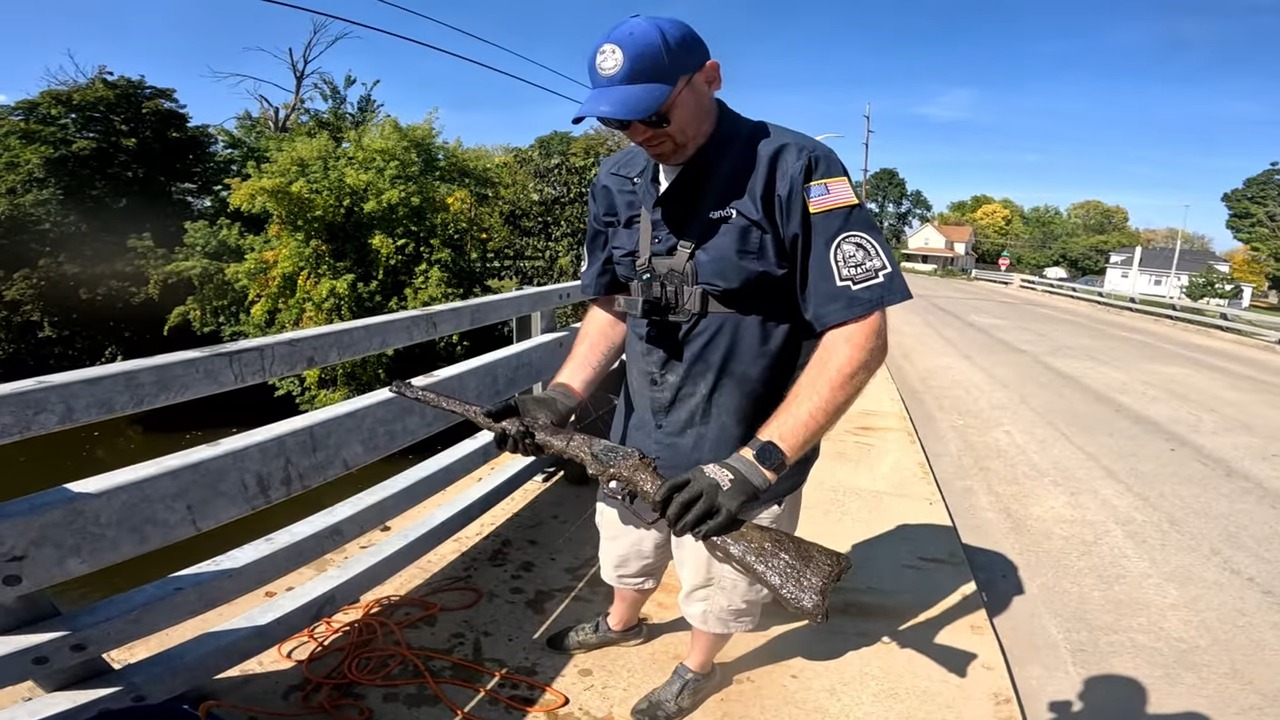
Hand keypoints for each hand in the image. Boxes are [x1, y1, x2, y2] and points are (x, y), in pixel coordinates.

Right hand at [483, 382, 580, 455]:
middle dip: (510, 439)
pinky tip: (530, 440)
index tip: (499, 430)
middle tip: (515, 427)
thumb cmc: (532, 404)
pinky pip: (535, 454)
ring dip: (521, 442)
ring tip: (523, 429)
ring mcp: (531, 446)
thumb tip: (483, 413)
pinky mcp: (544, 448)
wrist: (552, 402)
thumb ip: (499, 409)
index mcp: (510, 435)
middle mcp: (519, 443)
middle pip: (510, 449)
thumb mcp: (513, 405)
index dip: (498, 440)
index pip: (500, 444)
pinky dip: (531, 448)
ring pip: (522, 452)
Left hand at [653, 453, 770, 538]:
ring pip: (694, 516)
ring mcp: (717, 496)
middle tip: (670, 525)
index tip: (655, 509)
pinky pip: (713, 524)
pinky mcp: (729, 508)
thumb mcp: (702, 472)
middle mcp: (704, 484)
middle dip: (671, 517)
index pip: (670, 485)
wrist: (748, 471)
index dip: (659, 498)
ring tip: (679, 532)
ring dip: (683, 527)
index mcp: (695, 474)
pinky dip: (703, 531)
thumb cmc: (722, 474)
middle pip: (680, 503)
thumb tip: (669, 503)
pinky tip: (698, 534)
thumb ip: (688, 484)